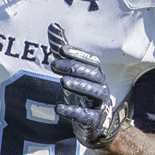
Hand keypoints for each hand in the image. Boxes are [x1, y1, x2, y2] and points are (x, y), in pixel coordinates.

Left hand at [47, 24, 127, 149]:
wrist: (97, 127)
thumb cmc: (83, 96)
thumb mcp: (73, 73)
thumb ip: (63, 53)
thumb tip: (53, 26)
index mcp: (97, 75)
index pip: (91, 61)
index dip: (78, 54)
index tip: (61, 49)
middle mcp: (101, 87)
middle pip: (93, 74)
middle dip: (74, 68)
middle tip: (53, 65)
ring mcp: (100, 104)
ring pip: (94, 92)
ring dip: (79, 86)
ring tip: (62, 82)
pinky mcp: (95, 121)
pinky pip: (86, 115)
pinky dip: (73, 111)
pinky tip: (58, 108)